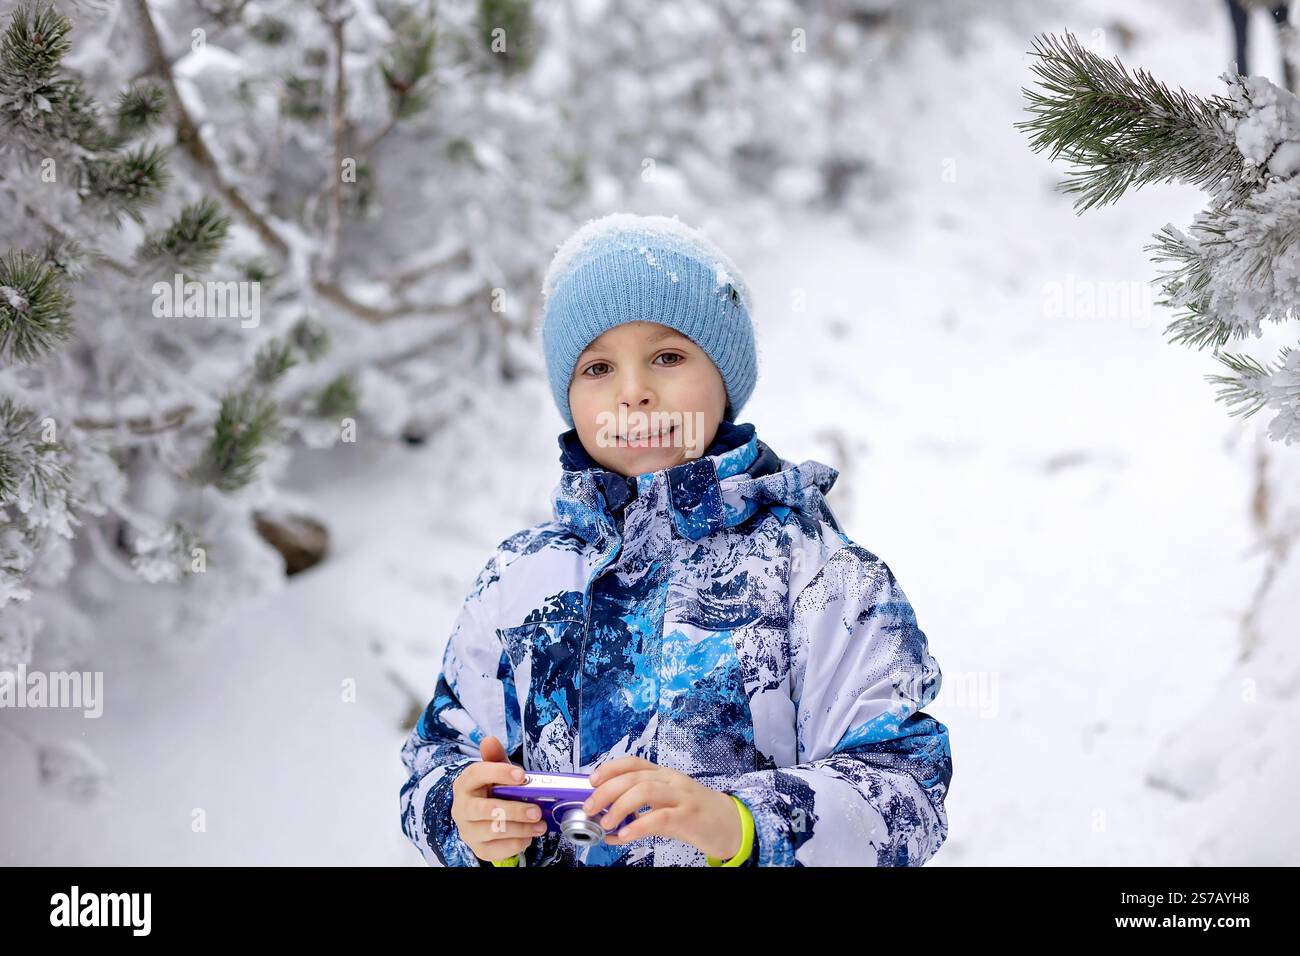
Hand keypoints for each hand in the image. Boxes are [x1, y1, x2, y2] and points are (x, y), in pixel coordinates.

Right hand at [451, 735, 547, 862]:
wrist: (485, 818)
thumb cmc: (492, 790)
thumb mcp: (496, 771)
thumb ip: (495, 757)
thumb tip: (489, 740)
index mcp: (465, 784)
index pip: (477, 774)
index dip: (499, 773)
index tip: (522, 776)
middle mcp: (462, 808)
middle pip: (486, 809)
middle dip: (515, 810)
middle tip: (537, 811)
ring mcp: (468, 831)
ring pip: (494, 831)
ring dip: (521, 828)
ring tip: (540, 824)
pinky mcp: (478, 849)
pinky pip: (498, 850)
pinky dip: (517, 843)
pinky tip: (528, 836)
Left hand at [582, 757, 743, 859]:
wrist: (732, 824)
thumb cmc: (696, 816)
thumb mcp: (666, 812)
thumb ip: (639, 819)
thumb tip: (610, 832)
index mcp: (664, 775)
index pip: (633, 762)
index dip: (609, 769)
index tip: (591, 781)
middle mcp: (671, 780)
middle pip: (633, 776)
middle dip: (606, 790)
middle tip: (590, 807)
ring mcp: (681, 796)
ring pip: (644, 790)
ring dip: (619, 806)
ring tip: (605, 822)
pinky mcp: (688, 815)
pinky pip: (659, 817)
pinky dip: (638, 826)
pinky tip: (624, 836)